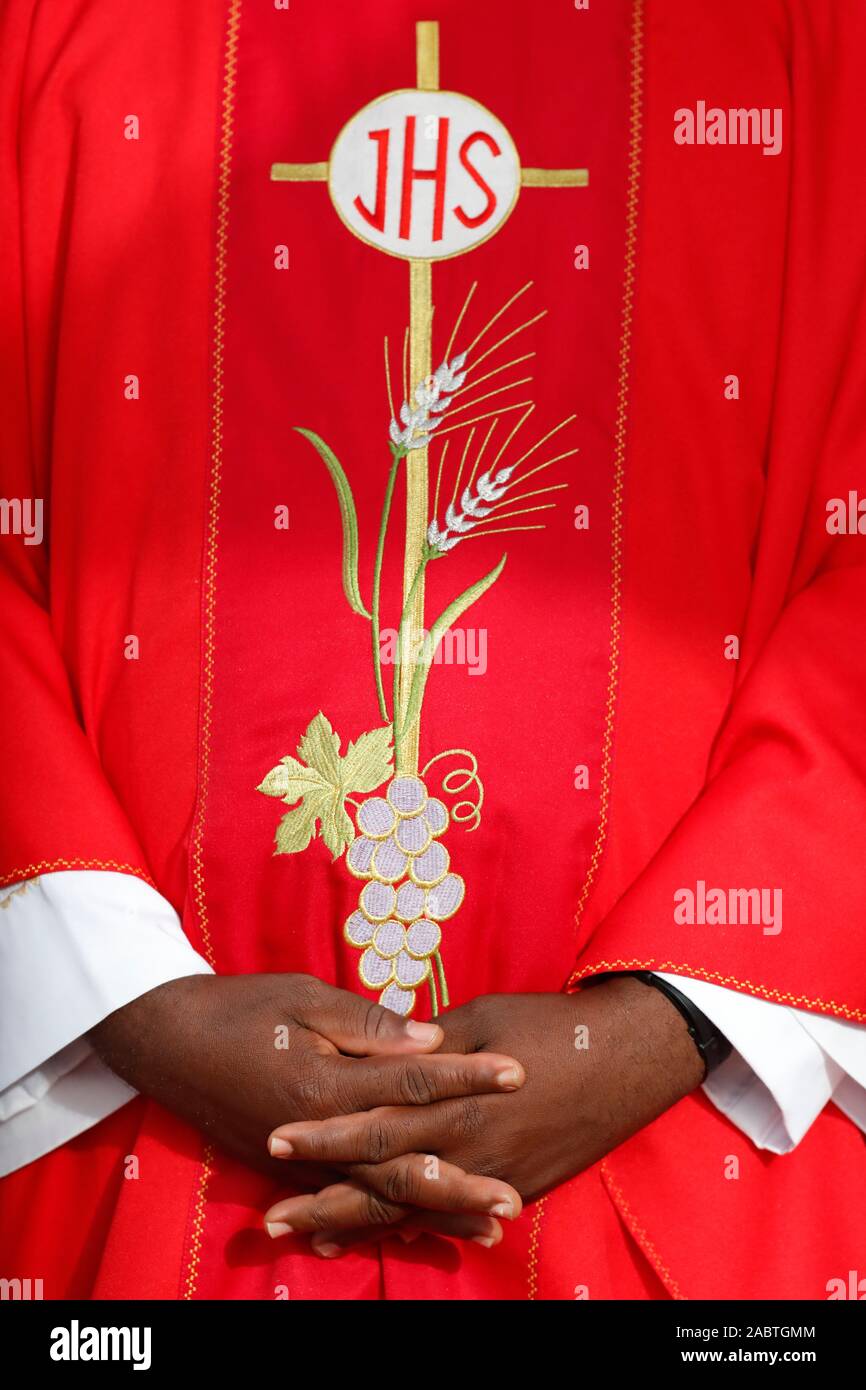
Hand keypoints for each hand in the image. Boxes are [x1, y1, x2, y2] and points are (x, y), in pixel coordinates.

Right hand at [90, 972, 524, 1244]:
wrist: (166, 1041)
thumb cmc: (240, 1007)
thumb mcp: (305, 997)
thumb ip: (369, 1024)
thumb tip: (430, 1037)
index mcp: (328, 1082)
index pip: (414, 1082)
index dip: (469, 1076)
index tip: (518, 1074)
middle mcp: (319, 1134)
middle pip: (403, 1163)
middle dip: (462, 1182)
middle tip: (513, 1199)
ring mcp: (302, 1159)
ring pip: (377, 1195)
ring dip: (432, 1214)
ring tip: (483, 1229)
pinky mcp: (288, 1168)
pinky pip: (343, 1201)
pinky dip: (380, 1221)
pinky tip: (412, 1231)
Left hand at [263, 976, 704, 1254]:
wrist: (623, 1060)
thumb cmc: (547, 1026)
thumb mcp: (480, 1017)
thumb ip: (427, 1046)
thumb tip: (380, 1056)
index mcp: (454, 1100)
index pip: (373, 1125)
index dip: (323, 1136)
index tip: (275, 1139)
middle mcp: (468, 1149)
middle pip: (383, 1182)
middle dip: (324, 1202)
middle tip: (272, 1222)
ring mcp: (492, 1176)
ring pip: (414, 1211)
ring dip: (360, 1225)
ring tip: (311, 1240)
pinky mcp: (516, 1188)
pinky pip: (453, 1216)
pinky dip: (415, 1229)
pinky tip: (384, 1236)